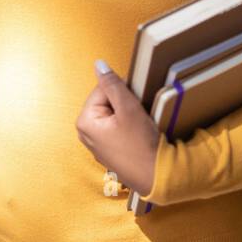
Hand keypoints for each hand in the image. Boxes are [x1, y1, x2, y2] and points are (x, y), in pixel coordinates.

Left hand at [75, 60, 160, 195]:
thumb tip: (99, 64)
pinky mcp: (109, 153)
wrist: (157, 177)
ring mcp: (97, 145)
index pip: (103, 89)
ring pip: (113, 116)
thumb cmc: (141, 145)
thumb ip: (112, 84)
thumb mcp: (128, 108)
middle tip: (137, 116)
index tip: (135, 103)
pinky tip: (137, 137)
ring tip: (138, 127)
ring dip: (127, 116)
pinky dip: (128, 129)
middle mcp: (86, 135)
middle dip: (123, 104)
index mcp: (85, 121)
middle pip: (106, 103)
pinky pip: (117, 130)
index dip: (122, 91)